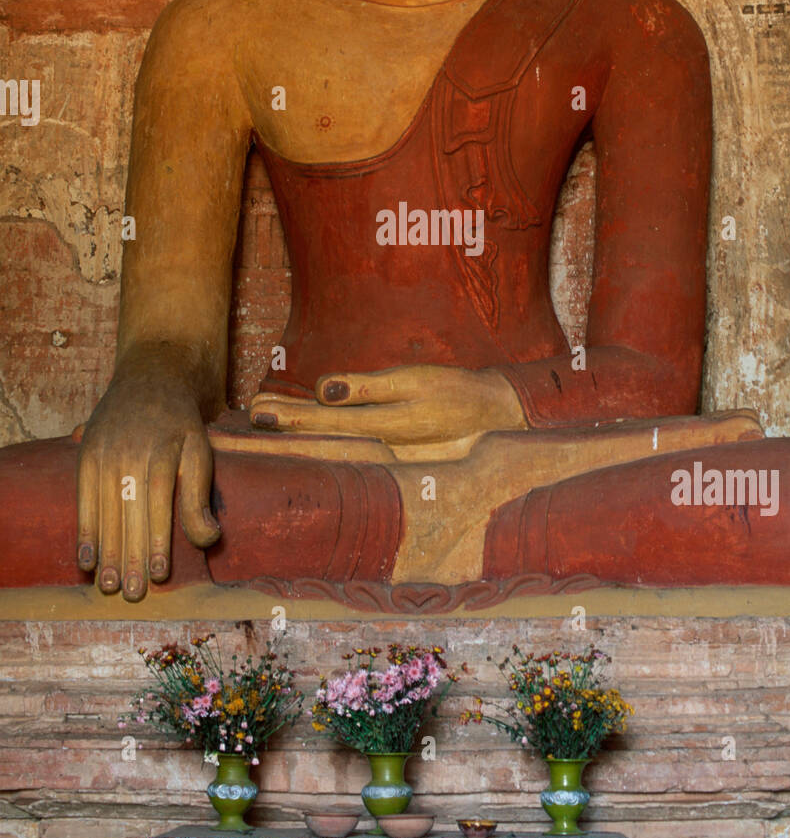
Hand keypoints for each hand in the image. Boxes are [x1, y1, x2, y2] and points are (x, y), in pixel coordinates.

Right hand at [76, 374, 219, 600]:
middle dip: (131, 557)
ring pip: (105, 512)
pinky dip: (85, 531)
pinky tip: (87, 559)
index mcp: (161, 453)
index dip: (158, 541)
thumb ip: (199, 496)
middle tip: (132, 594)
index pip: (158, 505)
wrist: (150, 378)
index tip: (159, 574)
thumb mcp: (200, 451)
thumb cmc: (181, 424)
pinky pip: (83, 500)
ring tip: (110, 586)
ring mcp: (104, 454)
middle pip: (129, 515)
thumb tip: (208, 538)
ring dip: (107, 552)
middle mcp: (129, 454)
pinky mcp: (86, 456)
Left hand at [250, 364, 527, 444]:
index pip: (324, 423)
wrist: (496, 418)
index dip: (289, 418)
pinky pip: (347, 448)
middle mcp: (379, 448)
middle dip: (282, 429)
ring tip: (265, 419)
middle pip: (320, 438)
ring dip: (296, 433)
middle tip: (245, 419)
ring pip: (330, 445)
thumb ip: (368, 388)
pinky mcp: (392, 454)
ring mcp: (385, 455)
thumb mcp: (414, 382)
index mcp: (383, 428)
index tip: (258, 412)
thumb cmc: (455, 393)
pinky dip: (320, 439)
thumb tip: (323, 390)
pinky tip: (303, 433)